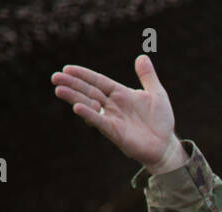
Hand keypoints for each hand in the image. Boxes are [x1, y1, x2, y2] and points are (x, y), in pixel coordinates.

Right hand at [51, 54, 186, 174]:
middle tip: (55, 77)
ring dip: (74, 98)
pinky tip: (77, 108)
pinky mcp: (115, 132)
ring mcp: (113, 118)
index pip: (98, 81)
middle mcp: (113, 105)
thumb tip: (142, 56)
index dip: (84, 75)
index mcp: (121, 94)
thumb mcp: (157, 94)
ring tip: (59, 90)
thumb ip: (148, 76)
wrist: (166, 145)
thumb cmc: (161, 121)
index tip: (67, 68)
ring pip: (90, 105)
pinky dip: (90, 114)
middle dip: (73, 84)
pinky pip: (100, 121)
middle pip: (89, 92)